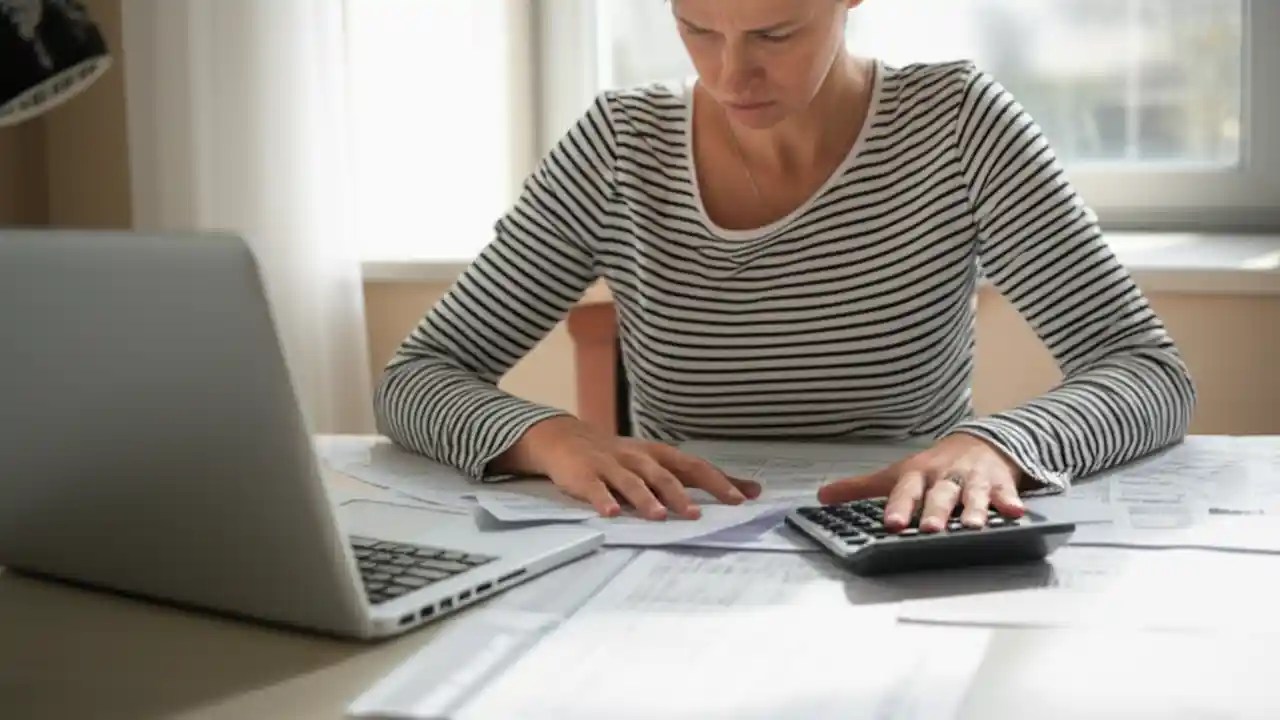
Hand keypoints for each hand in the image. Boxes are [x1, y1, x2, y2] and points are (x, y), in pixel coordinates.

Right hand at [492, 417, 760, 520]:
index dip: (719, 482)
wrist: (565, 438)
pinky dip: (604, 500)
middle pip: (665, 475)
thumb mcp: (658, 461)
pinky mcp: (585, 475)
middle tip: (697, 515)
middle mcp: (639, 458)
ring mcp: (612, 466)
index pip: (695, 467)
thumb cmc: (621, 456)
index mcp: (660, 455)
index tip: (743, 497)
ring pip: (633, 482)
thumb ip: (695, 478)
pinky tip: (612, 513)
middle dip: (682, 495)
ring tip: (659, 516)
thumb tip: (746, 491)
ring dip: (647, 499)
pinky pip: (596, 489)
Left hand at [816, 434, 1027, 532]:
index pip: (904, 491)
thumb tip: (822, 496)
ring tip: (974, 526)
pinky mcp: (1000, 483)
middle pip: (939, 494)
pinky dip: (1011, 503)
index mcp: (918, 476)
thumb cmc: (932, 467)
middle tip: (930, 528)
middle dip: (936, 511)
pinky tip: (1016, 513)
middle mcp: (944, 477)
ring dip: (974, 509)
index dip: (898, 506)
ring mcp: (973, 480)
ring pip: (973, 495)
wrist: (979, 442)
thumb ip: (860, 488)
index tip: (890, 523)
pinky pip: (1006, 493)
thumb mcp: (897, 475)